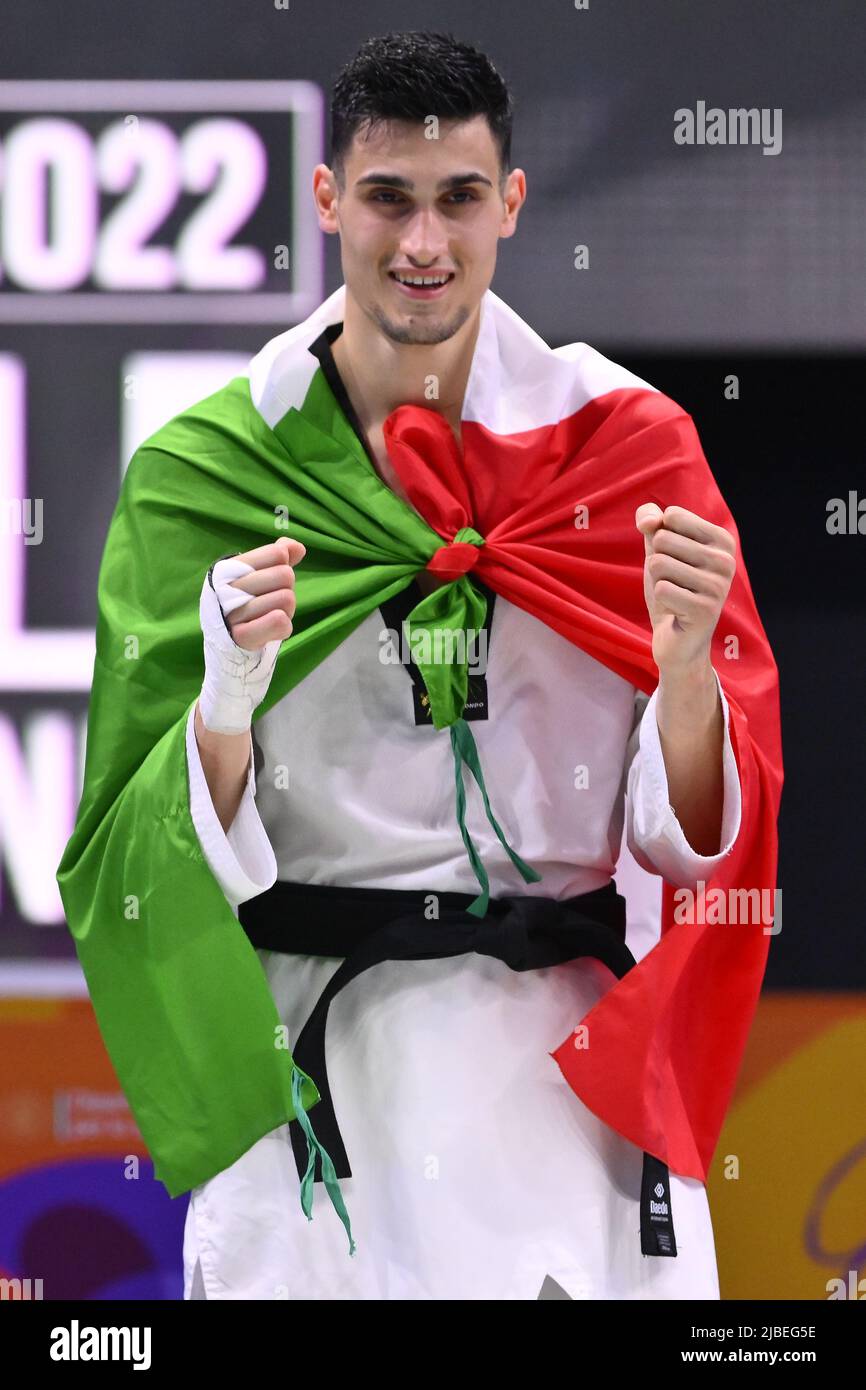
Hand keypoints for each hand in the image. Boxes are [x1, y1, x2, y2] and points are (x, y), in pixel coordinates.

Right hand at [198, 536, 305, 733]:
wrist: (227, 655)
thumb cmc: (246, 612)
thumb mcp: (257, 581)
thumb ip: (277, 559)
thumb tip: (296, 548)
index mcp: (228, 569)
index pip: (276, 554)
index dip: (283, 566)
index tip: (271, 580)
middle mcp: (225, 588)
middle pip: (286, 576)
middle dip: (286, 591)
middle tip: (270, 604)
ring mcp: (231, 613)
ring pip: (287, 599)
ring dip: (286, 612)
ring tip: (268, 619)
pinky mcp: (240, 638)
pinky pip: (279, 622)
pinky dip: (284, 626)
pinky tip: (274, 630)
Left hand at [635, 503, 735, 673]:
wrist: (678, 638)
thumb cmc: (671, 587)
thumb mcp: (659, 548)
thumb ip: (651, 522)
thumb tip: (647, 521)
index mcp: (722, 540)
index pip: (672, 516)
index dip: (659, 537)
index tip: (675, 559)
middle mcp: (726, 560)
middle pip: (663, 539)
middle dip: (657, 561)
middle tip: (673, 582)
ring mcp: (718, 586)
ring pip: (658, 563)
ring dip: (657, 581)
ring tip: (674, 595)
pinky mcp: (705, 610)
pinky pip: (660, 588)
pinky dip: (660, 599)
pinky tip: (675, 610)